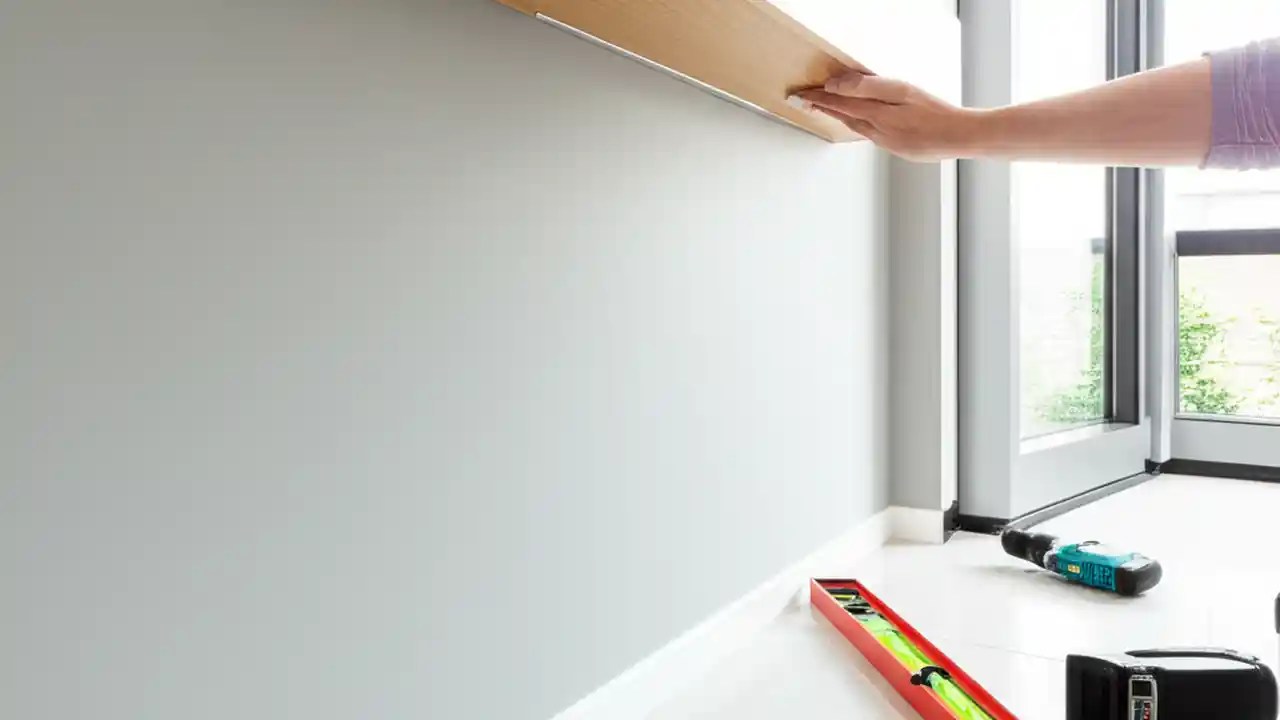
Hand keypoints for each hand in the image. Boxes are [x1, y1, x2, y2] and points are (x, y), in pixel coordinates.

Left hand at [791, 70, 982, 161]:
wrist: (960, 137)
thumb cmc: (936, 112)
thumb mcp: (901, 91)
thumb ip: (867, 87)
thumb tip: (836, 86)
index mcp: (875, 116)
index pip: (838, 104)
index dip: (816, 98)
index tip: (797, 95)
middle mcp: (877, 132)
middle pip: (843, 117)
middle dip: (823, 107)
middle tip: (804, 102)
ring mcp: (888, 143)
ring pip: (857, 127)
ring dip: (840, 117)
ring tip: (827, 109)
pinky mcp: (899, 148)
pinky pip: (871, 134)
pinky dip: (860, 125)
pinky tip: (863, 122)